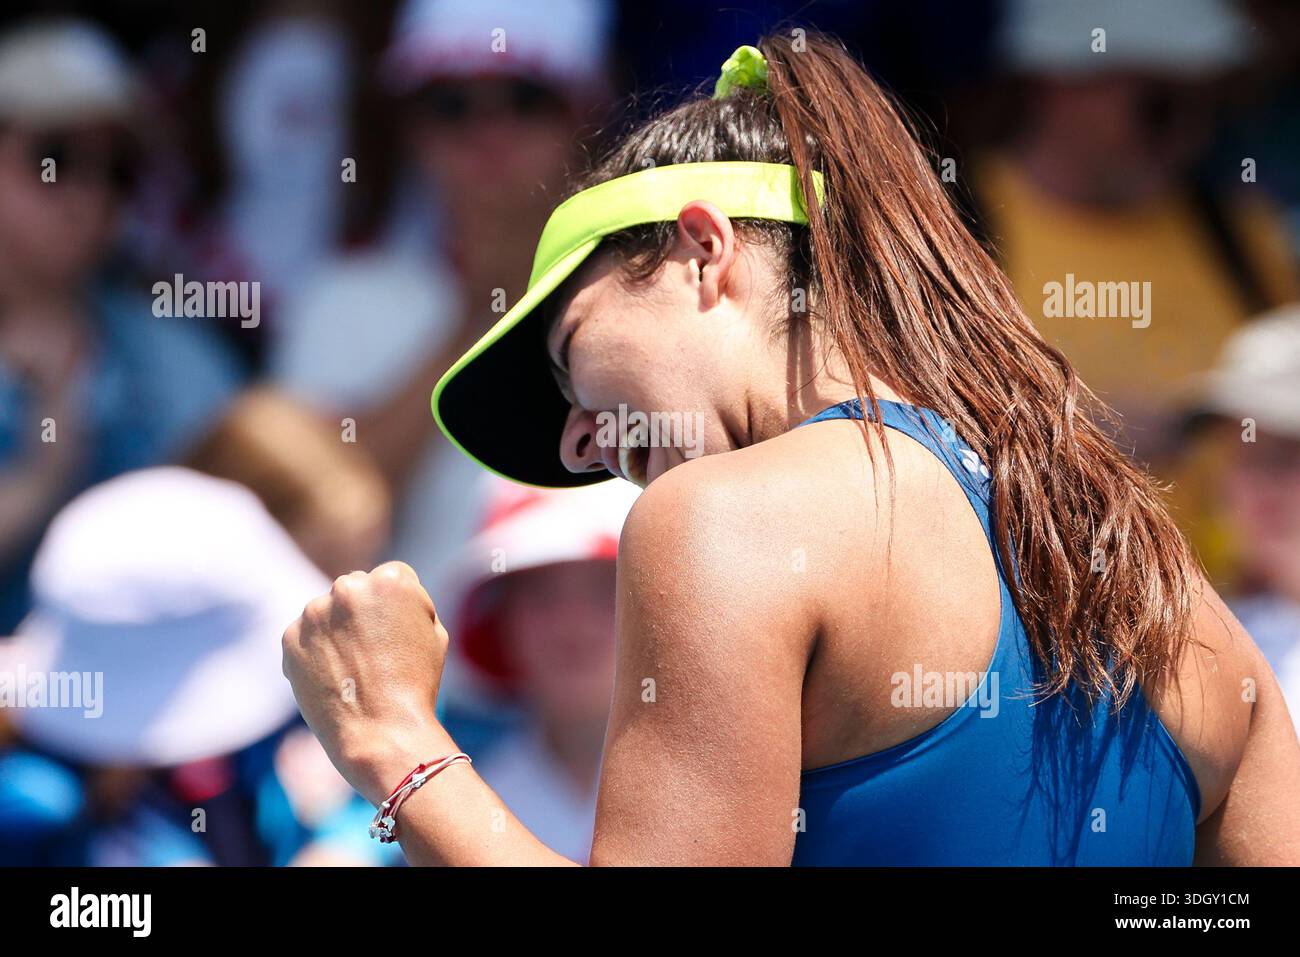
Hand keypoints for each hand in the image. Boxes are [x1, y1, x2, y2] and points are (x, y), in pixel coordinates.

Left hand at [281, 561, 453, 803]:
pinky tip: (333, 676)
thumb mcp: (433, 632)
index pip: (391, 577)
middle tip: (374, 654)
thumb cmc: (416, 684)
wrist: (382, 732)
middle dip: (363, 613)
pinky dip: (315, 652)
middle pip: (356, 589)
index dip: (399, 608)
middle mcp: (350, 586)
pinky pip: (304, 636)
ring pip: (327, 612)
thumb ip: (408, 604)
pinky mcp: (290, 637)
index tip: (399, 636)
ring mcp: (315, 611)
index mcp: (392, 579)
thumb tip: (382, 597)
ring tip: (353, 669)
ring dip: (336, 631)